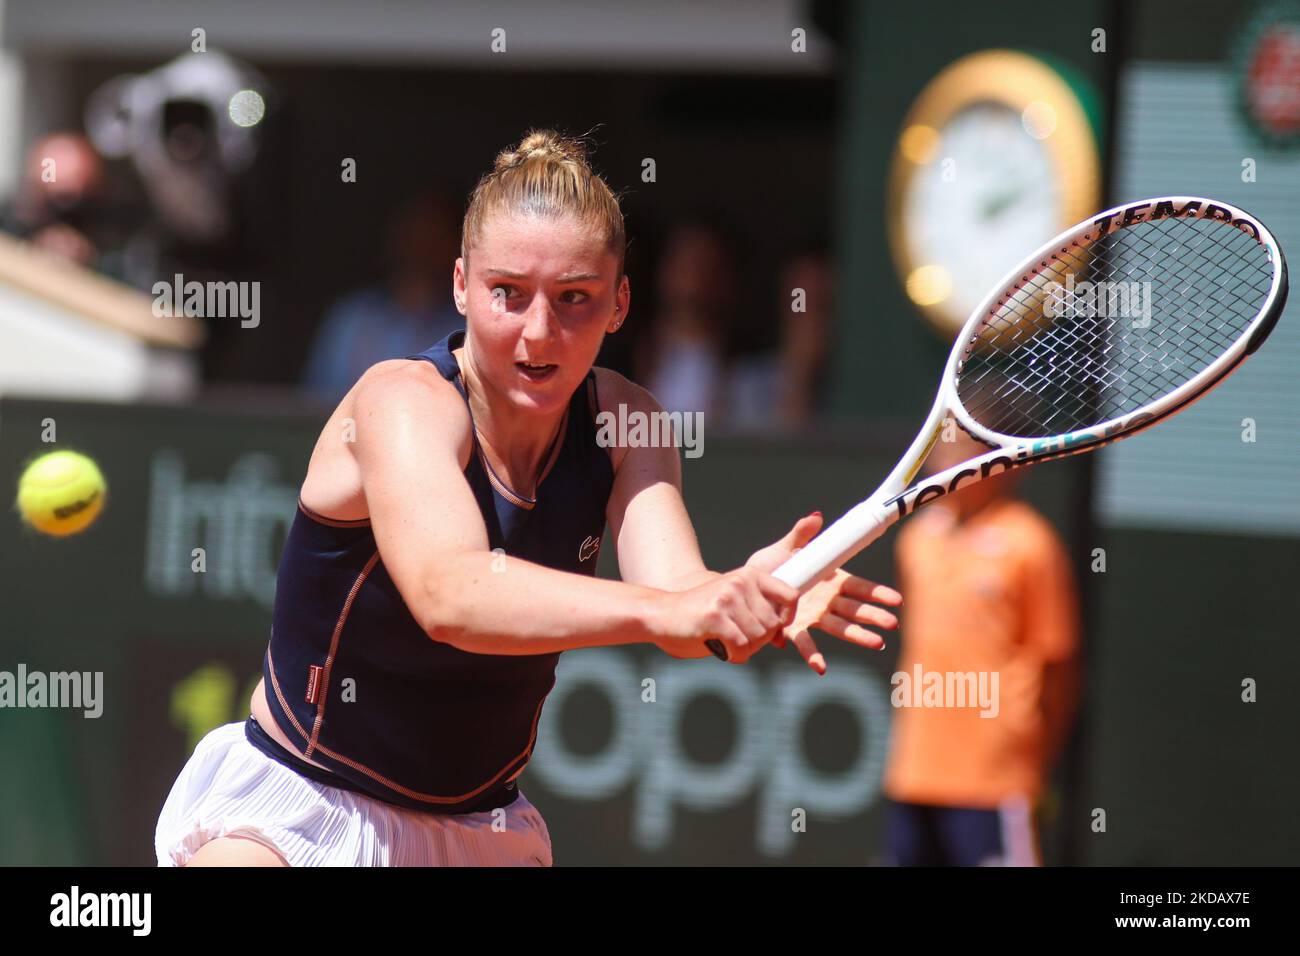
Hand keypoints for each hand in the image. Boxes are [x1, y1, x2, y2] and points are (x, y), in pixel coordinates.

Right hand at [654, 566, 797, 663]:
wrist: (661, 614)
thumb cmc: (700, 615)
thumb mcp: (733, 605)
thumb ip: (758, 615)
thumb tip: (782, 639)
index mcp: (749, 575)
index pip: (791, 595)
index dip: (787, 618)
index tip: (773, 629)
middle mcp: (741, 582)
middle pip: (773, 624)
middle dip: (760, 641)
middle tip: (739, 641)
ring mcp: (727, 598)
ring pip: (758, 638)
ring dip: (746, 650)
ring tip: (728, 644)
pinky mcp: (715, 616)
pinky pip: (741, 646)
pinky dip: (735, 655)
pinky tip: (722, 650)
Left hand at [747, 512, 902, 674]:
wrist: (741, 585)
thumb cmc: (766, 566)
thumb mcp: (784, 548)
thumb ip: (801, 535)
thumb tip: (816, 516)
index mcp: (830, 580)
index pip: (860, 588)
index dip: (878, 594)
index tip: (897, 600)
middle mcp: (825, 601)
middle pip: (855, 610)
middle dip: (874, 616)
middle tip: (893, 624)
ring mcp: (812, 616)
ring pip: (840, 627)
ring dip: (858, 635)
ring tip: (878, 643)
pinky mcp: (794, 628)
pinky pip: (805, 642)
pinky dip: (813, 655)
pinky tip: (821, 667)